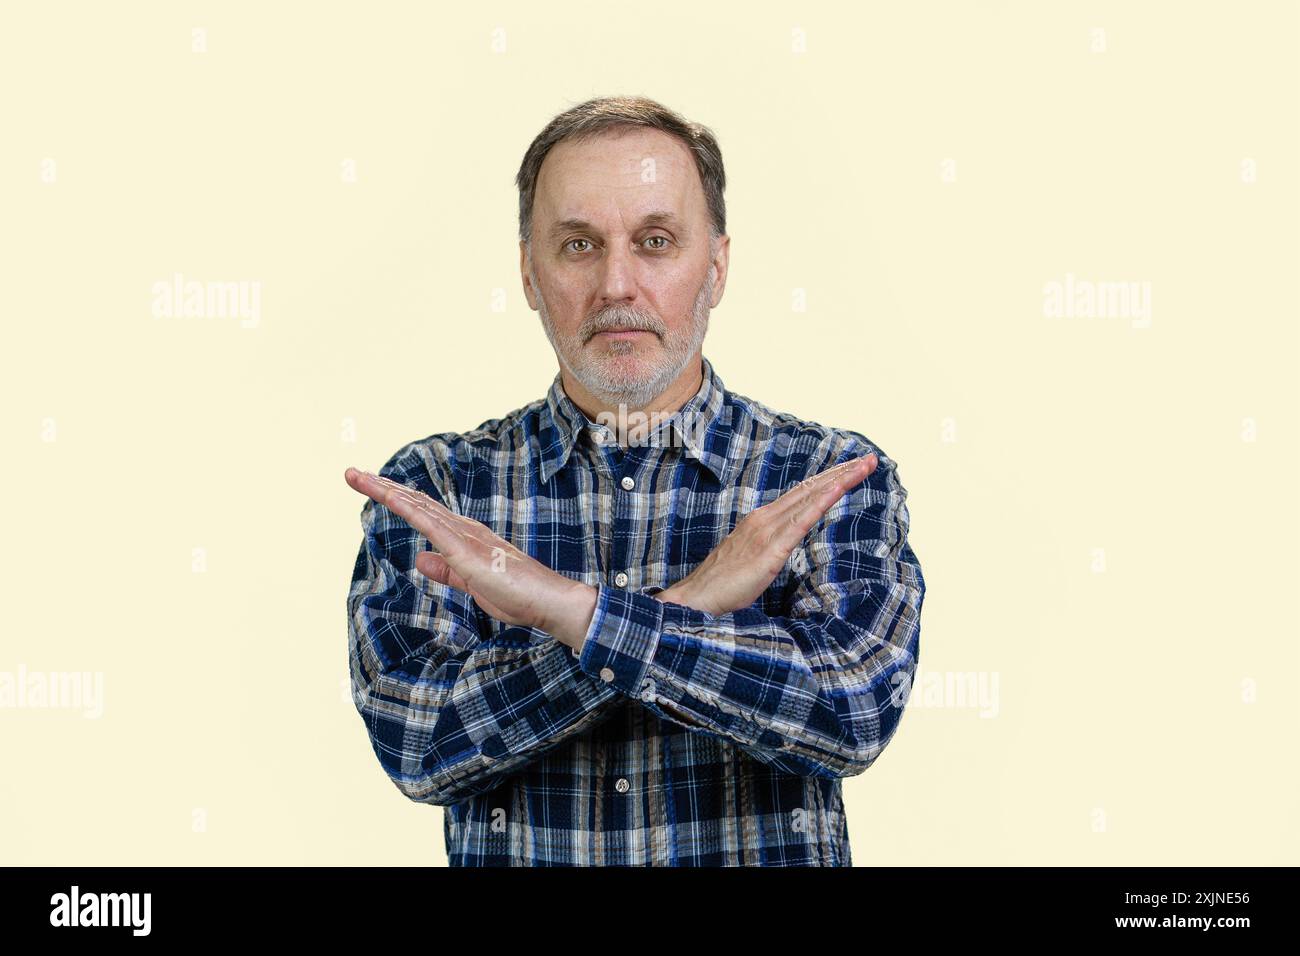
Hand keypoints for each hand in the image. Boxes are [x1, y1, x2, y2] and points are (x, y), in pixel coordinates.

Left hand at [345, 468, 597, 647]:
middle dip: (382, 487)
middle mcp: (463, 529)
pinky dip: (407, 507)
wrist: (548, 602)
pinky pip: (429, 524)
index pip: (424, 513)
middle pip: (415, 502)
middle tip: (352, 472)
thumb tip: (419, 557)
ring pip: (417, 506)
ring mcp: (464, 536)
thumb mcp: (471, 586)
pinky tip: (388, 496)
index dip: (397, 498)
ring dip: (385, 490)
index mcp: (465, 537)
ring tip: (357, 475)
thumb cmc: (517, 596)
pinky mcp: (465, 549)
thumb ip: (445, 571)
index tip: (373, 486)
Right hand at [656, 453, 877, 615]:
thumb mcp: (753, 560)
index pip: (802, 494)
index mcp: (762, 520)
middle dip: (842, 472)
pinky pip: (801, 521)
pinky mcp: (770, 550)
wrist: (697, 598)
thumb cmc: (722, 585)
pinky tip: (838, 489)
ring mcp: (767, 531)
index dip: (829, 480)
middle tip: (871, 460)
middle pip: (811, 488)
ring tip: (865, 467)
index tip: (853, 470)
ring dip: (840, 480)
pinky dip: (821, 502)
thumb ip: (770, 547)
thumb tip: (785, 546)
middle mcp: (765, 518)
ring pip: (810, 498)